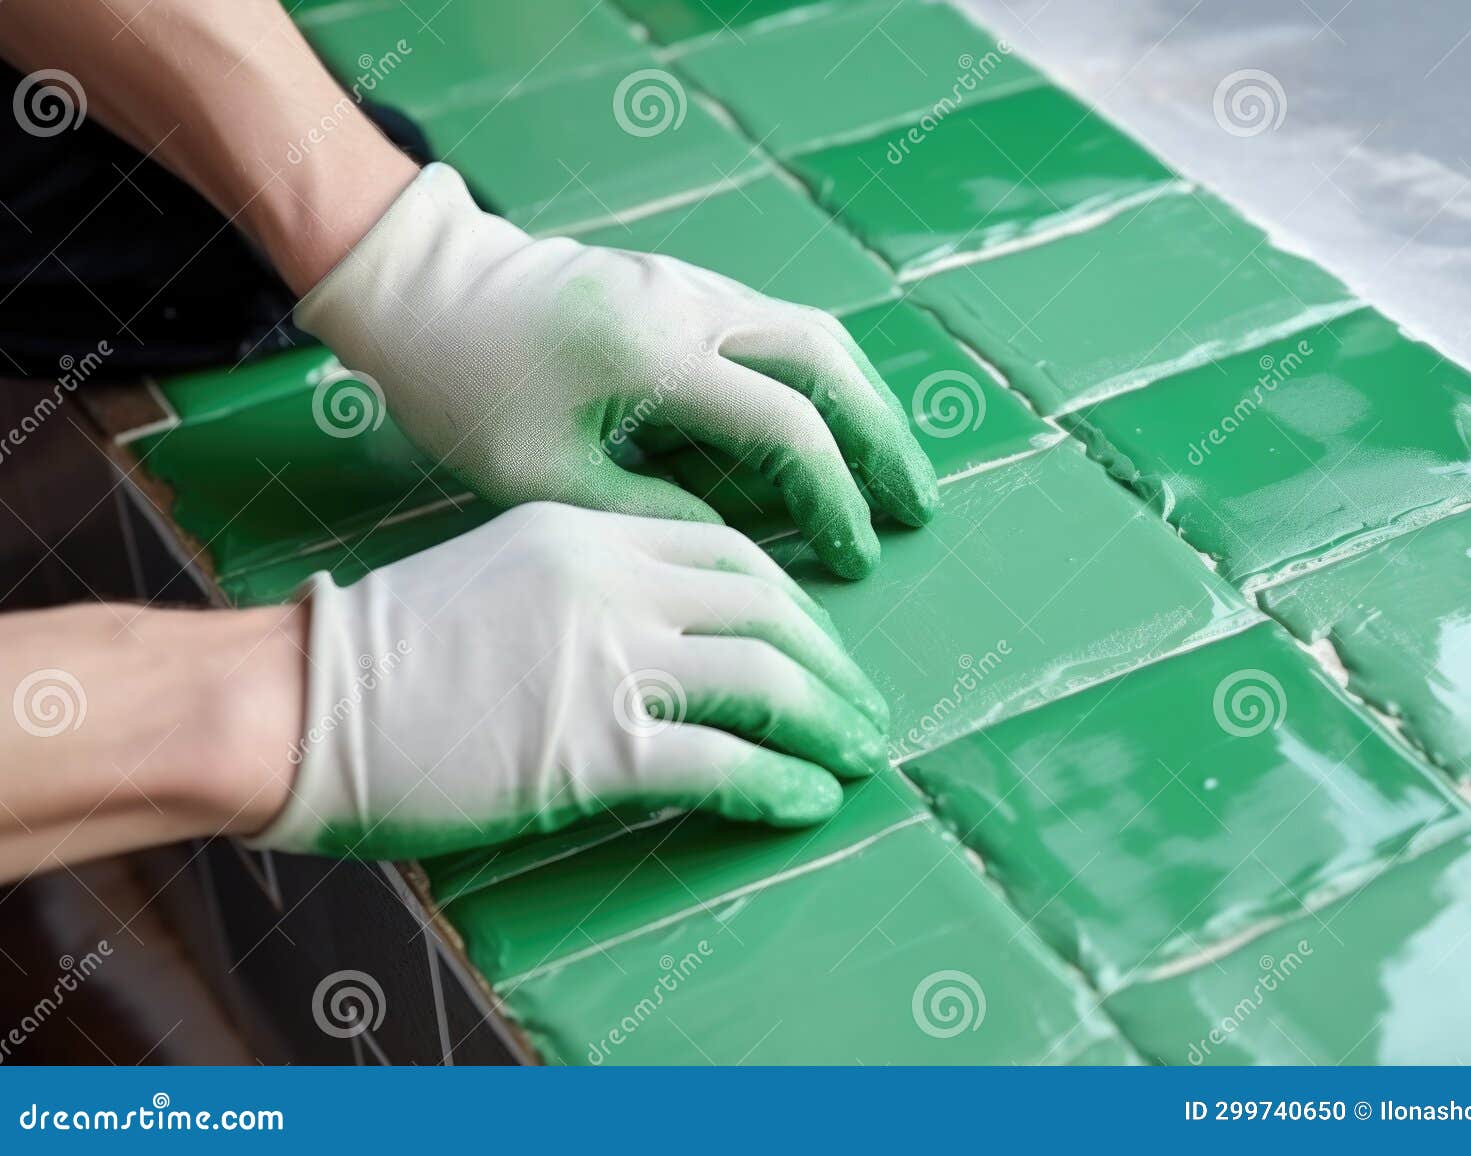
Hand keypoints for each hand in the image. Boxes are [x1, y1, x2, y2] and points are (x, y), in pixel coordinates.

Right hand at [249, 502, 890, 858]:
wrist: (295, 699)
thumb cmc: (387, 650)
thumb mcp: (502, 576)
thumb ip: (588, 588)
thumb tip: (665, 637)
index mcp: (590, 532)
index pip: (732, 553)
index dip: (795, 603)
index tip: (822, 643)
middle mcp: (613, 582)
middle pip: (769, 610)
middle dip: (835, 664)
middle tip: (865, 709)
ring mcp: (607, 660)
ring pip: (766, 678)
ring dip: (829, 721)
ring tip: (860, 755)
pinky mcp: (593, 745)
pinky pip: (723, 760)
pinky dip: (781, 782)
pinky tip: (809, 799)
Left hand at [294, 164, 938, 579]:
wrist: (420, 284)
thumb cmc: (463, 388)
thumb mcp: (539, 476)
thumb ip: (645, 510)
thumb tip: (739, 542)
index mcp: (653, 357)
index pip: (785, 427)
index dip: (833, 499)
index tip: (857, 557)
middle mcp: (688, 305)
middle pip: (828, 360)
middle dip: (883, 439)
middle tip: (918, 506)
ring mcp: (688, 283)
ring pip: (812, 332)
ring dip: (863, 401)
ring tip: (891, 470)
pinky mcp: (679, 281)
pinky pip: (775, 325)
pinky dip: (817, 379)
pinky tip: (825, 426)